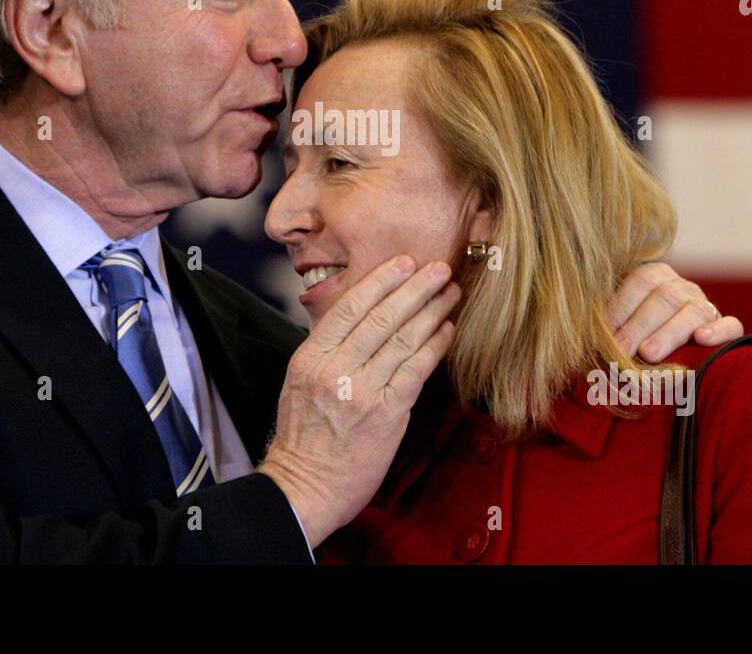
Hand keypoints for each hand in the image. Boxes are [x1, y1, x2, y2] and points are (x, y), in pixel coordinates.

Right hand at [257, 255, 459, 547]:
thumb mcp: (300, 384)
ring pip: (402, 339)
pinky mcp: (385, 414)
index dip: (379, 281)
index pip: (347, 307)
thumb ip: (327, 352)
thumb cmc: (304, 439)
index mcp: (310, 357)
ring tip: (450, 293)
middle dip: (414, 288)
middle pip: (380, 317)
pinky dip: (434, 346)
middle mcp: (334, 369)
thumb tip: (360, 320)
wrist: (304, 488)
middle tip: (437, 267)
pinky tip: (448, 330)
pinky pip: (416, 370)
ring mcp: (361, 391)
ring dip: (432, 311)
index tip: (402, 263)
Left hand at [604, 262, 742, 361]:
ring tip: (648, 353)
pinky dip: (718, 332)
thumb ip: (609, 323)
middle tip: (620, 349)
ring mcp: (706, 305)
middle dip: (638, 326)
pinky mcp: (727, 327)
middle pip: (663, 298)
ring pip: (692, 312)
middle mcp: (682, 287)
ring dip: (668, 333)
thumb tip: (586, 334)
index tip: (603, 331)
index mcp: (656, 276)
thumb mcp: (621, 322)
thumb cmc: (636, 336)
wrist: (676, 349)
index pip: (639, 281)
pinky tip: (702, 340)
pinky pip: (731, 325)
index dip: (620, 306)